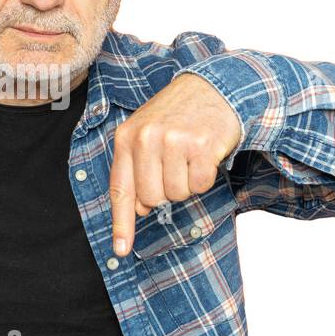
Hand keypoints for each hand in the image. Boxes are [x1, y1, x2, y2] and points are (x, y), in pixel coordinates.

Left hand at [108, 72, 242, 256]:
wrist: (214, 85)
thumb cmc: (177, 114)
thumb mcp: (146, 130)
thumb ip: (136, 166)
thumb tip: (141, 208)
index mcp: (126, 137)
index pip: (120, 189)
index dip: (121, 223)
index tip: (121, 250)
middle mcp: (146, 138)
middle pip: (152, 198)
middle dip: (166, 191)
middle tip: (176, 165)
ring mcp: (174, 141)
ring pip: (177, 194)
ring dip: (187, 182)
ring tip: (190, 155)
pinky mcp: (201, 145)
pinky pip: (200, 184)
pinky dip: (206, 175)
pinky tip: (205, 153)